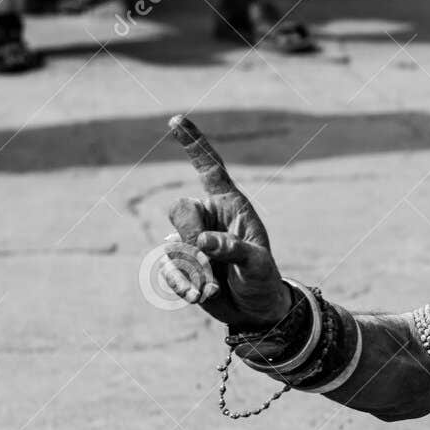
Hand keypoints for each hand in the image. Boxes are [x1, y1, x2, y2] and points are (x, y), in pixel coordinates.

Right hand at [161, 115, 291, 329]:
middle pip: (180, 211)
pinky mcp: (181, 262)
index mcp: (231, 205)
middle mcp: (208, 216)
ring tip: (211, 289)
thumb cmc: (263, 279)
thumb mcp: (258, 264)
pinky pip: (167, 266)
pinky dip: (179, 283)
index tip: (175, 119)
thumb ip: (233, 249)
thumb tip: (202, 242)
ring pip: (171, 244)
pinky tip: (197, 296)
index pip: (209, 168)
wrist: (255, 309)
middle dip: (191, 239)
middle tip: (209, 266)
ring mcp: (191, 239)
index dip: (193, 144)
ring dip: (189, 270)